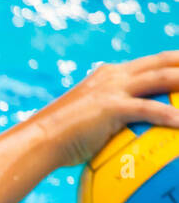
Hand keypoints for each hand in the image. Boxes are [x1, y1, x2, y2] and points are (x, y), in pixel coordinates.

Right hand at [36, 51, 178, 165]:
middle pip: (162, 62)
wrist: (38, 141)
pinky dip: (170, 115)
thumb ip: (106, 121)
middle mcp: (114, 76)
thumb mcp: (85, 123)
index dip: (174, 61)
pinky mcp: (111, 106)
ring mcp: (113, 89)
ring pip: (161, 77)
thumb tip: (118, 139)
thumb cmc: (58, 140)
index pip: (151, 62)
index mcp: (109, 75)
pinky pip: (149, 109)